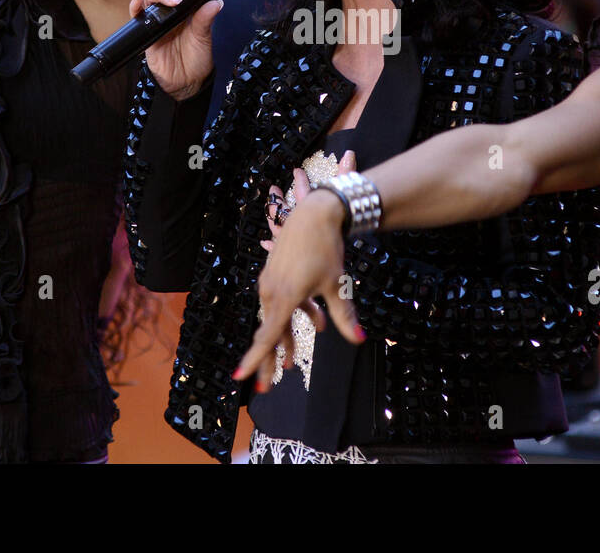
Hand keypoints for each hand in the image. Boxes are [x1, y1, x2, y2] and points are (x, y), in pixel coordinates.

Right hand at [129, 0, 219, 100]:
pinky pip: (136, 14)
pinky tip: (138, 3)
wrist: (186, 83)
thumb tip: (216, 2)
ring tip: (173, 2)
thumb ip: (206, 19)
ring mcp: (158, 17)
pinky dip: (135, 6)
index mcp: (189, 5)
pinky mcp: (146, 30)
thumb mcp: (204, 38)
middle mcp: (172, 8)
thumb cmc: (196, 59)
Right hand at [234, 188, 364, 390]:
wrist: (315, 213)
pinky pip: (282, 301)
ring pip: (277, 317)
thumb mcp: (337, 285)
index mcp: (284, 297)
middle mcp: (271, 291)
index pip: (267, 336)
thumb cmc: (326, 248)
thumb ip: (343, 315)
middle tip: (268, 385)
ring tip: (292, 362)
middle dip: (271, 359)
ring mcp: (271, 281)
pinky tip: (315, 320)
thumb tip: (358, 339)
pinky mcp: (275, 273)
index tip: (241, 376)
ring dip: (287, 337)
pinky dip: (295, 314)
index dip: (255, 359)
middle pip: (269, 332)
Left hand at [262, 150, 355, 251]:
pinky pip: (276, 247)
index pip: (302, 191)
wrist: (324, 248)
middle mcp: (296, 220)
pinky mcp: (288, 251)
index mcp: (308, 208)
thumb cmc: (335, 224)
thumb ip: (345, 175)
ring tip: (268, 209)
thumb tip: (349, 154)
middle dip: (278, 198)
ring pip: (276, 225)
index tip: (296, 172)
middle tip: (273, 189)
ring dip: (271, 216)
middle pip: (283, 208)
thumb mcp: (344, 195)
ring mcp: (291, 236)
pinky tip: (263, 242)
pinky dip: (270, 244)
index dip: (300, 180)